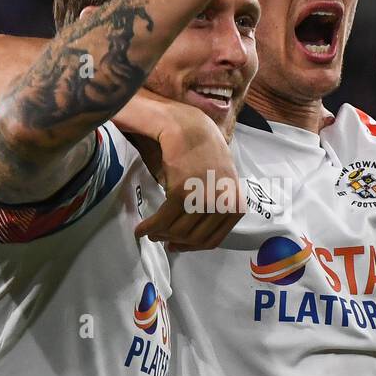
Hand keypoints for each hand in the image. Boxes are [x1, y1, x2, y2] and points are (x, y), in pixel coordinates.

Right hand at [116, 92, 244, 250]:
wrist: (191, 128)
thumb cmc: (205, 154)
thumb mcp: (222, 184)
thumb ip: (216, 208)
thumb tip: (193, 237)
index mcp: (235, 205)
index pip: (212, 240)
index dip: (191, 247)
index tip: (177, 245)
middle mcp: (222, 205)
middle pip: (193, 238)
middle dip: (173, 241)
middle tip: (159, 239)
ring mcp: (203, 199)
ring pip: (178, 232)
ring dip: (160, 235)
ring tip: (150, 232)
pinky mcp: (183, 192)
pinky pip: (163, 220)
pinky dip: (149, 227)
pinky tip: (140, 229)